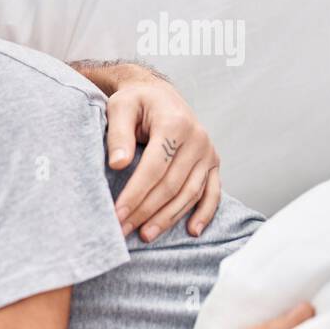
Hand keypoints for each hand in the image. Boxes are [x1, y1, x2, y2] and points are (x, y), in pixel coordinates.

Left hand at [105, 73, 220, 241]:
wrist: (158, 94)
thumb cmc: (136, 101)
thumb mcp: (120, 108)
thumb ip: (118, 134)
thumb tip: (117, 164)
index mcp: (175, 125)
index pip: (154, 168)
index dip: (135, 194)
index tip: (116, 214)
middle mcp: (197, 140)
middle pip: (171, 185)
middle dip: (146, 211)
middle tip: (123, 230)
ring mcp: (208, 153)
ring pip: (190, 193)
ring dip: (168, 218)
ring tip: (145, 235)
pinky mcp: (212, 163)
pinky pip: (212, 192)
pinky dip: (205, 213)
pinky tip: (192, 231)